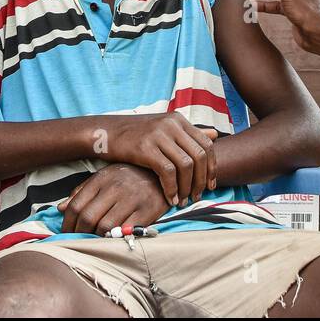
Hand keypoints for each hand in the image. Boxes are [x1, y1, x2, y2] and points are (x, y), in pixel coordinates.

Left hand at [58, 164, 170, 234]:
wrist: (162, 172)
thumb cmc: (128, 176)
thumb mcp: (103, 177)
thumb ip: (81, 191)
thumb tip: (60, 208)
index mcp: (101, 179)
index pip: (76, 205)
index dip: (66, 224)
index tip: (65, 233)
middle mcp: (115, 188)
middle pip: (88, 217)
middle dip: (79, 234)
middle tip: (77, 241)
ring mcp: (132, 199)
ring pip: (105, 226)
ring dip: (97, 237)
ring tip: (94, 240)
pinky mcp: (147, 210)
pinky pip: (126, 230)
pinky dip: (116, 238)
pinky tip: (113, 239)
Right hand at [94, 114, 217, 205]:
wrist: (105, 132)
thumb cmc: (135, 134)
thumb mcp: (163, 128)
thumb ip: (188, 133)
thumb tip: (215, 135)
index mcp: (178, 120)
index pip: (206, 144)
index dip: (212, 167)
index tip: (211, 185)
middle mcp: (171, 124)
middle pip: (199, 156)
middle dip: (202, 180)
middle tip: (197, 197)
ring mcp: (158, 135)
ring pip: (186, 165)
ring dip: (187, 187)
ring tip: (183, 200)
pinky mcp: (145, 148)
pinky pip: (167, 172)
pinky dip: (172, 188)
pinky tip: (170, 198)